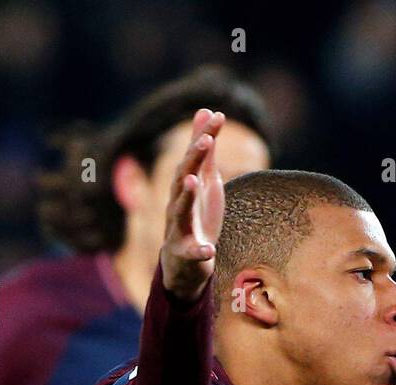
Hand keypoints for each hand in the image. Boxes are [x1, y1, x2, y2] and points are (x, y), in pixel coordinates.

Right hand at [160, 107, 225, 301]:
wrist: (185, 262)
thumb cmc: (196, 216)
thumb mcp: (203, 180)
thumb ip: (204, 151)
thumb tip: (206, 111)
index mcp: (183, 186)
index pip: (192, 158)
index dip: (203, 137)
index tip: (218, 116)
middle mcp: (177, 204)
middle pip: (182, 179)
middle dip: (192, 160)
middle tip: (206, 141)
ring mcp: (179, 229)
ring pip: (179, 211)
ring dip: (185, 196)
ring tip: (193, 181)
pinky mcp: (186, 254)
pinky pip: (192, 253)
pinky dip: (200, 251)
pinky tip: (210, 250)